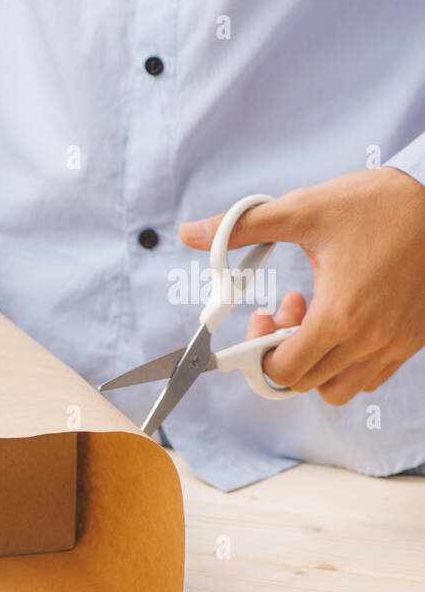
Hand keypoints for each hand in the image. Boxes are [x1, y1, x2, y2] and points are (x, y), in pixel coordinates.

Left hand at [178, 168, 424, 404]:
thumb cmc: (377, 203)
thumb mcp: (303, 210)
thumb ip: (240, 228)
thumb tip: (189, 233)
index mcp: (340, 315)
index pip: (284, 371)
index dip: (259, 352)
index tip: (263, 316)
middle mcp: (371, 339)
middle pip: (306, 383)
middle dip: (284, 351)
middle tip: (288, 307)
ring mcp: (397, 343)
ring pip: (340, 388)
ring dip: (317, 364)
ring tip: (319, 316)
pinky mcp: (415, 339)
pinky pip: (372, 376)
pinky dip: (349, 363)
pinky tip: (346, 321)